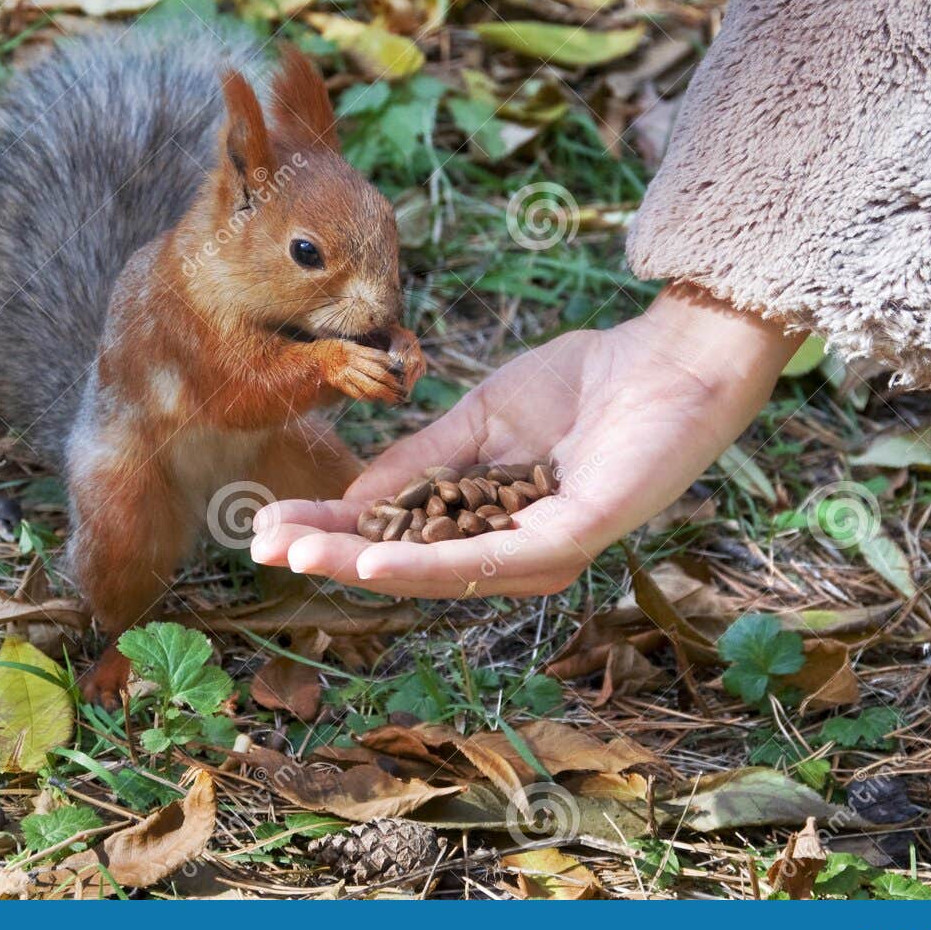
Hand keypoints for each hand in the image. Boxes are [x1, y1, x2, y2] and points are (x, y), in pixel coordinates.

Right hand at [253, 285, 802, 597]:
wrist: (666, 357)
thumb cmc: (583, 384)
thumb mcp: (478, 421)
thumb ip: (419, 460)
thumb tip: (351, 497)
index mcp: (487, 519)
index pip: (397, 533)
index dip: (332, 530)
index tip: (267, 527)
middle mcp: (512, 548)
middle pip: (409, 564)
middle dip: (333, 555)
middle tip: (265, 551)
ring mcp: (541, 550)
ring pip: (439, 572)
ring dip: (362, 565)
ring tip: (298, 555)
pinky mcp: (570, 541)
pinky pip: (489, 562)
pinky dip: (424, 565)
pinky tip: (371, 562)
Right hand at [320, 336, 406, 402]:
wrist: (312, 360)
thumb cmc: (333, 351)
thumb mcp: (347, 345)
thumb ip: (364, 353)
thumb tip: (388, 363)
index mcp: (353, 348)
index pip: (378, 357)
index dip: (392, 365)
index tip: (403, 371)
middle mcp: (349, 360)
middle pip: (377, 373)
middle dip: (392, 383)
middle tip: (402, 390)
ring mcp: (344, 374)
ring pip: (369, 386)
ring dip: (384, 394)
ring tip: (394, 399)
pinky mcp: (339, 384)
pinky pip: (358, 393)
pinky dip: (369, 397)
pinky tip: (377, 399)